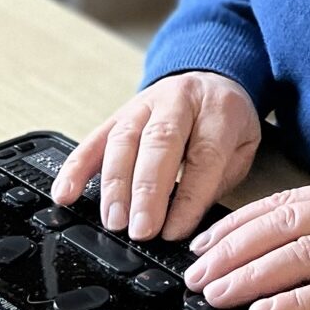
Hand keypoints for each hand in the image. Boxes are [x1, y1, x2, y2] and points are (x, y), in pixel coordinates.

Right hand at [52, 72, 260, 241]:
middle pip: (160, 143)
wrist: (210, 79)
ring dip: (115, 185)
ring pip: (124, 140)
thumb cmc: (224, 122)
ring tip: (114, 221)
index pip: (204, 155)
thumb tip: (187, 220)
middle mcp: (179, 101)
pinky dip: (76, 168)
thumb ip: (219, 178)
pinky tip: (66, 193)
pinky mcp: (117, 114)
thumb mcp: (243, 146)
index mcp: (219, 109)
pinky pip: (93, 139)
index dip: (189, 197)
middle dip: (147, 191)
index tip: (174, 231)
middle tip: (141, 229)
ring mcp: (144, 105)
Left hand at [182, 175, 309, 309]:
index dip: (239, 224)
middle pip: (283, 224)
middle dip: (232, 251)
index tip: (204, 244)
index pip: (286, 203)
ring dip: (251, 276)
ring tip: (216, 294)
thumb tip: (287, 255)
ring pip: (301, 254)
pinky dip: (295, 303)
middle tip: (196, 275)